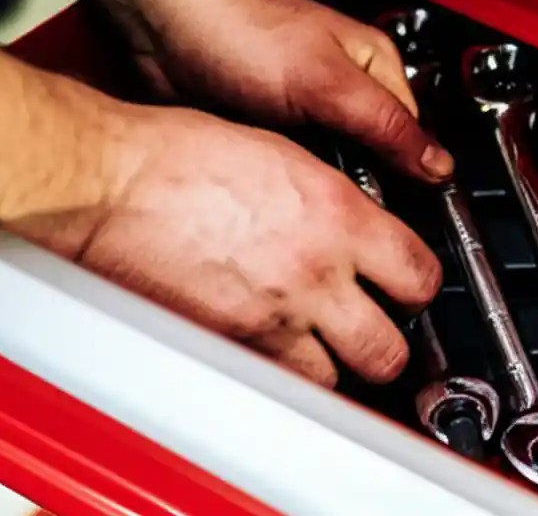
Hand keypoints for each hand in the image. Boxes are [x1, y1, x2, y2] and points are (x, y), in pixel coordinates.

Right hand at [6, 106, 440, 386]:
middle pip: (389, 350)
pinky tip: (272, 347)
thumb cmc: (181, 156)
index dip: (421, 287)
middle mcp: (314, 273)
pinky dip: (282, 375)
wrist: (116, 180)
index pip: (420, 276)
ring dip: (335, 367)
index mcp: (337, 217)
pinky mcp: (227, 344)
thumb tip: (356, 218)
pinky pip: (276, 381)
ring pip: (335, 379)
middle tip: (376, 328)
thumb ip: (331, 199)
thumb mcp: (286, 155)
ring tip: (321, 345)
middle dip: (389, 345)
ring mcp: (271, 317)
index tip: (411, 286)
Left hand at [131, 0, 453, 181]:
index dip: (414, 175)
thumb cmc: (241, 31)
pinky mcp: (274, 127)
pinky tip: (286, 192)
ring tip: (315, 201)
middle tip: (352, 210)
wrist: (164, 27)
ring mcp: (309, 109)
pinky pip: (297, 168)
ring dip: (326, 184)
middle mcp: (347, 88)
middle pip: (377, 155)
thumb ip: (385, 125)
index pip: (415, 134)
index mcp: (376, 67)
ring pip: (336, 166)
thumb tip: (436, 164)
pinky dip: (293, 181)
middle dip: (366, 184)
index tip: (411, 214)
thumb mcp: (328, 85)